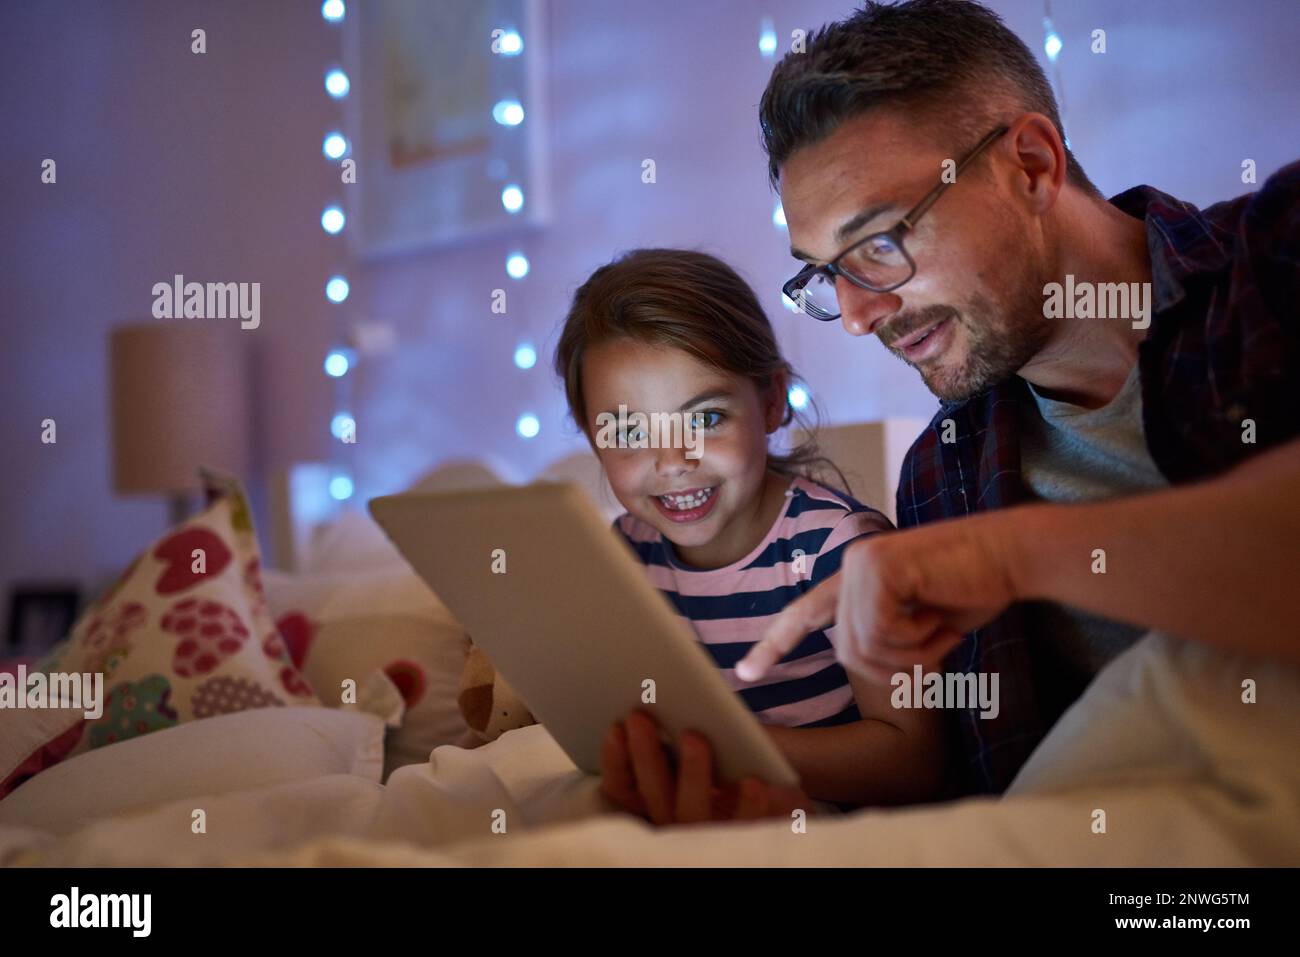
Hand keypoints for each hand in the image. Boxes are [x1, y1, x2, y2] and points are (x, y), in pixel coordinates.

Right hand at [600, 710, 810, 824]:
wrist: (787, 791)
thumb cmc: (736, 760)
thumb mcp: (704, 744)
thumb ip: (680, 734)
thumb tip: (661, 695)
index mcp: (660, 797)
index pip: (624, 787)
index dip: (614, 759)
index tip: (616, 726)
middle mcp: (677, 821)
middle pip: (653, 794)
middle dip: (645, 754)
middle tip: (642, 717)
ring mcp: (710, 833)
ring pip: (690, 812)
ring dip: (692, 774)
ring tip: (694, 737)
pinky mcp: (746, 837)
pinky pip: (744, 826)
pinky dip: (747, 804)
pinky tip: (753, 780)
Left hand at [737, 511, 1022, 683]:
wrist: (1010, 556)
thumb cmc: (976, 588)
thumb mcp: (923, 625)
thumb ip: (887, 637)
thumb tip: (860, 660)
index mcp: (857, 579)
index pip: (806, 614)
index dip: (775, 644)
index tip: (746, 673)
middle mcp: (851, 566)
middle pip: (849, 653)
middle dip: (897, 663)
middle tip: (936, 638)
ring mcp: (862, 562)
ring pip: (864, 648)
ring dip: (911, 653)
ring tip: (939, 622)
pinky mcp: (878, 566)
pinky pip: (881, 633)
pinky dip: (916, 639)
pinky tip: (936, 614)